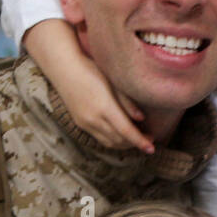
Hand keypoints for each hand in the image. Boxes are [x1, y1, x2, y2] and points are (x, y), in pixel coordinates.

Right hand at [25, 18, 154, 152]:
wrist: (64, 68)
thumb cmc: (91, 69)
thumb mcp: (113, 82)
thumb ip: (127, 102)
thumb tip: (142, 119)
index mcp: (104, 107)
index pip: (126, 131)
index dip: (140, 141)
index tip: (152, 148)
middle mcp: (93, 119)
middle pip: (119, 140)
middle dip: (136, 143)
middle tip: (150, 138)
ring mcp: (85, 123)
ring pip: (109, 142)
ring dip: (125, 144)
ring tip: (138, 138)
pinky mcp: (81, 123)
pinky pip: (100, 138)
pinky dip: (113, 141)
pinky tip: (122, 135)